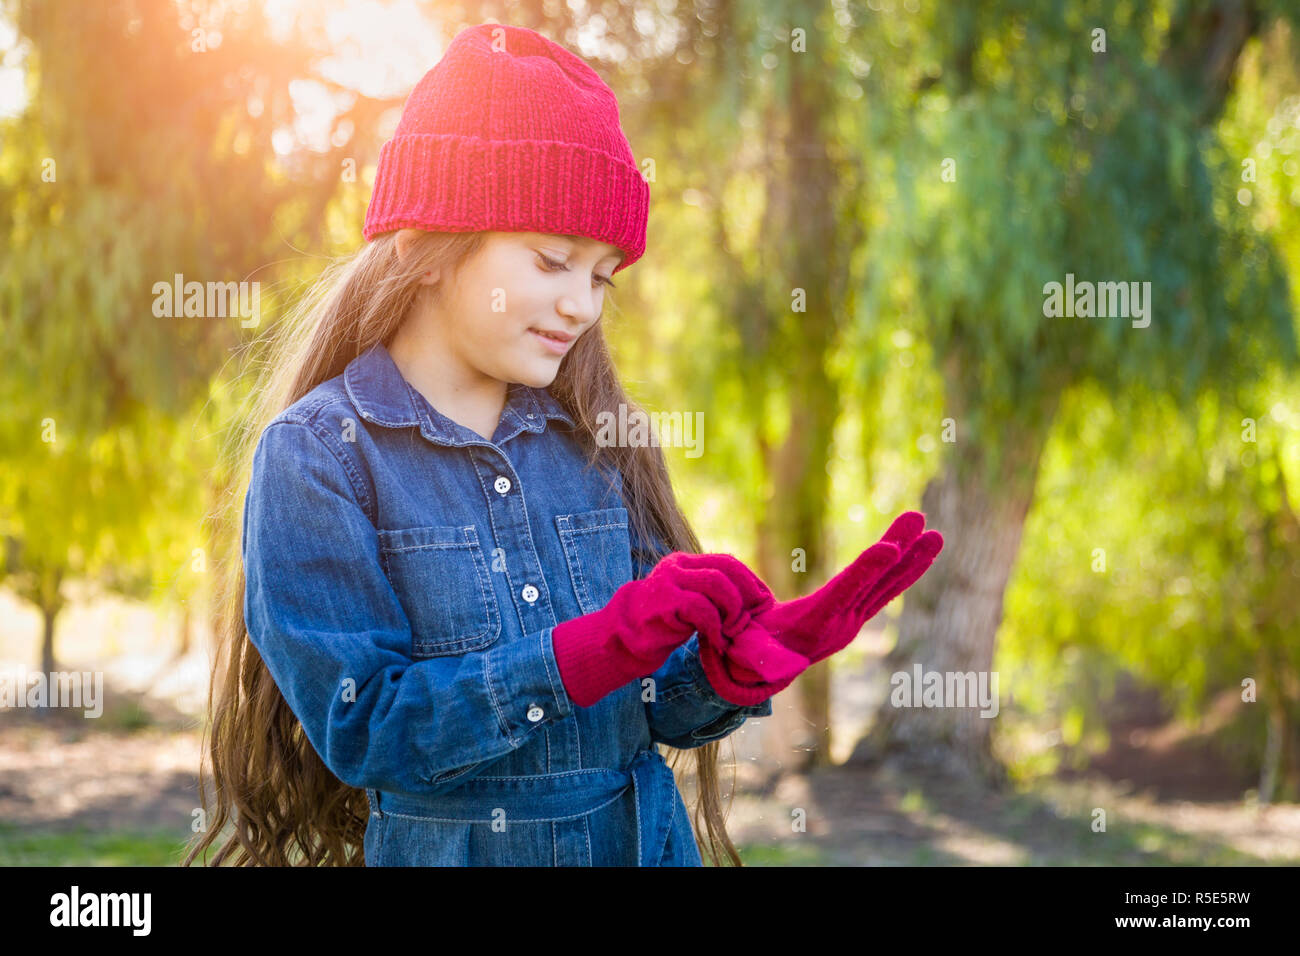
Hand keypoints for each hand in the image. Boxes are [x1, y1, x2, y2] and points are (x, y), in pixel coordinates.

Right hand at [551, 551, 772, 706]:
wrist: (620, 638)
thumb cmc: (659, 627)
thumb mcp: (688, 606)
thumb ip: (710, 598)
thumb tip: (748, 604)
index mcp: (685, 564)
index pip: (727, 562)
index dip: (750, 581)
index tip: (764, 603)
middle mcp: (677, 566)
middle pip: (726, 568)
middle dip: (747, 593)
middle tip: (755, 617)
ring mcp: (669, 581)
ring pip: (717, 584)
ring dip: (733, 610)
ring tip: (735, 631)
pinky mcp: (665, 601)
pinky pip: (702, 608)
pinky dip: (716, 626)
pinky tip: (718, 641)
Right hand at [682, 513, 943, 705]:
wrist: (759, 668)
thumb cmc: (745, 653)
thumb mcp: (748, 656)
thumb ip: (761, 660)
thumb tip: (776, 669)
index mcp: (815, 626)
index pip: (845, 593)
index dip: (867, 569)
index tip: (891, 548)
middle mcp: (842, 623)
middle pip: (875, 584)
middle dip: (902, 555)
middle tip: (928, 527)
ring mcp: (851, 620)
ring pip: (885, 585)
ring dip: (910, 558)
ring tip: (934, 533)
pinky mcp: (853, 615)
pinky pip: (881, 590)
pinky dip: (899, 569)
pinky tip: (912, 550)